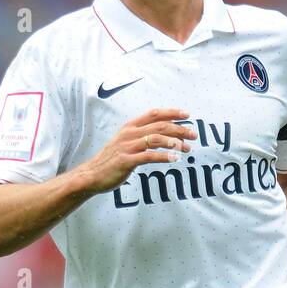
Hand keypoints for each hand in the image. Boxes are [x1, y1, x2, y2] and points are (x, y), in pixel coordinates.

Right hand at [79, 108, 196, 193]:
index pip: (154, 114)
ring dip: (174, 142)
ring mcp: (127, 147)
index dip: (171, 112)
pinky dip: (164, 156)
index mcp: (130, 127)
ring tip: (187, 148)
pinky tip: (175, 158)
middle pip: (159, 126)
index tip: (187, 114)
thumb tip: (165, 137)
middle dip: (179, 128)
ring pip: (156, 139)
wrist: (92, 175)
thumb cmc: (112, 160)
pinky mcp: (126, 161)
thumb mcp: (126, 143)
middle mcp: (129, 133)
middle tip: (194, 134)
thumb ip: (143, 138)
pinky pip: (149, 156)